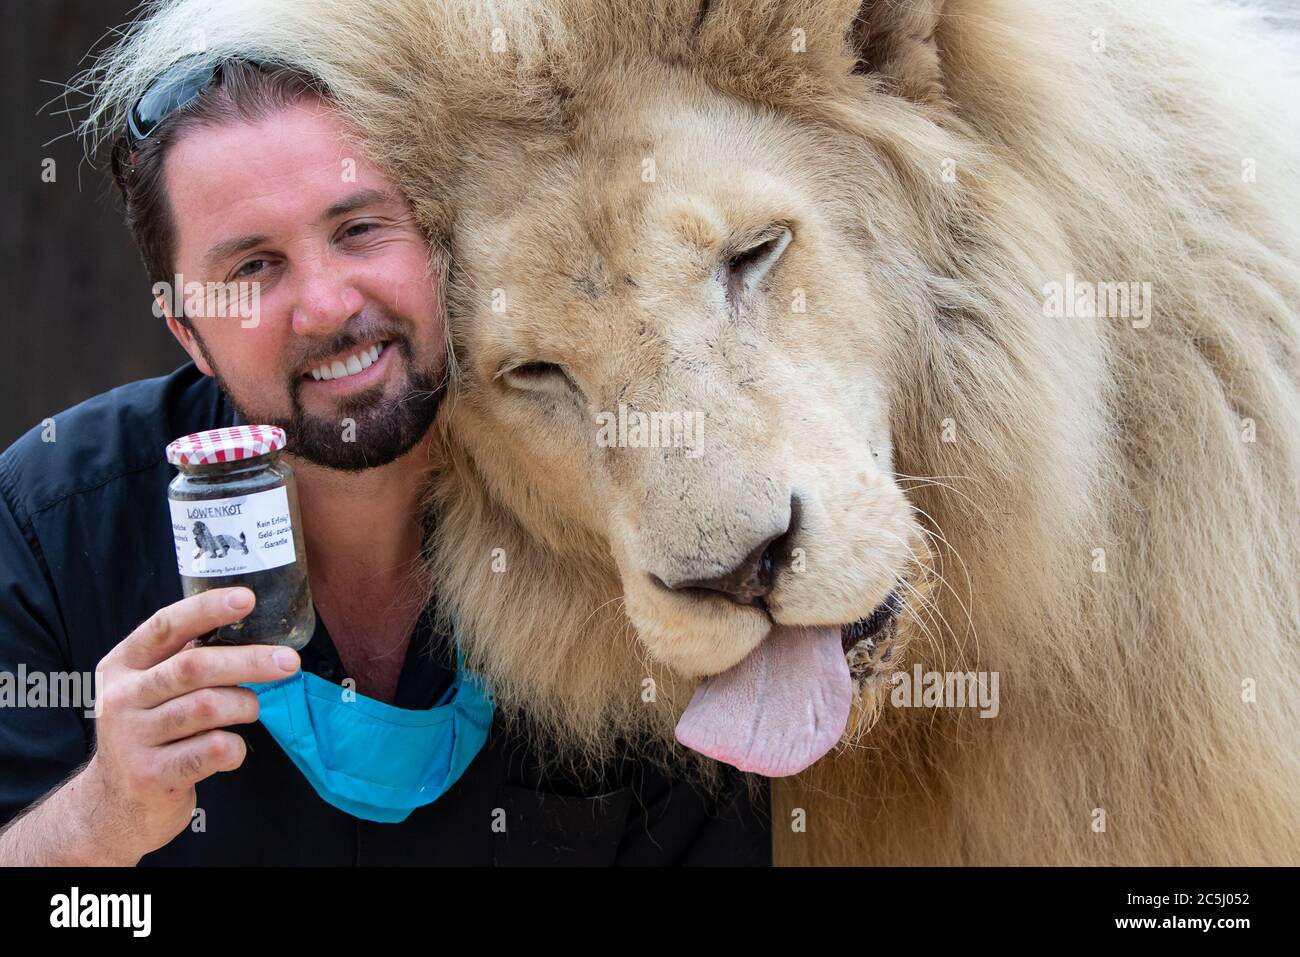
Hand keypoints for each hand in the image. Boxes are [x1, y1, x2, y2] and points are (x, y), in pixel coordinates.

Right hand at [78, 586, 299, 862]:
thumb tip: (250, 628)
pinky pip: (212, 749)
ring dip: (244, 705)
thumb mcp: (150, 691)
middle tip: (288, 663)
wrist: (115, 806)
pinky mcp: (150, 776)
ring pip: (207, 707)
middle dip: (249, 661)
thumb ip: (185, 660)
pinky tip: (231, 749)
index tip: (247, 598)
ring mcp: (131, 739)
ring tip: (250, 709)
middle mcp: (121, 698)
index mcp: (123, 666)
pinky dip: (234, 746)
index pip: (164, 626)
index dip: (206, 609)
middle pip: (193, 667)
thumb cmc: (151, 734)